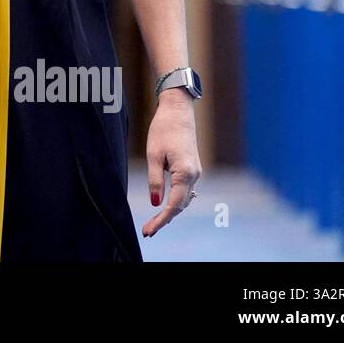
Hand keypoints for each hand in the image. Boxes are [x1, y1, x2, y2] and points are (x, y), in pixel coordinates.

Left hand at [142, 89, 202, 236]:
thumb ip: (155, 179)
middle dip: (164, 219)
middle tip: (147, 231)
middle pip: (181, 205)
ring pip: (184, 199)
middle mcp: (195, 175)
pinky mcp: (193, 168)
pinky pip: (185, 190)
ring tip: (153, 223)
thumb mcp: (153, 154)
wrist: (178, 111)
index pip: (174, 205)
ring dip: (171, 211)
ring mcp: (196, 172)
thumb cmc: (163, 129)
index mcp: (185, 173)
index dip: (161, 220)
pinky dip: (176, 201)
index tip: (148, 231)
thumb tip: (156, 202)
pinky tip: (165, 206)